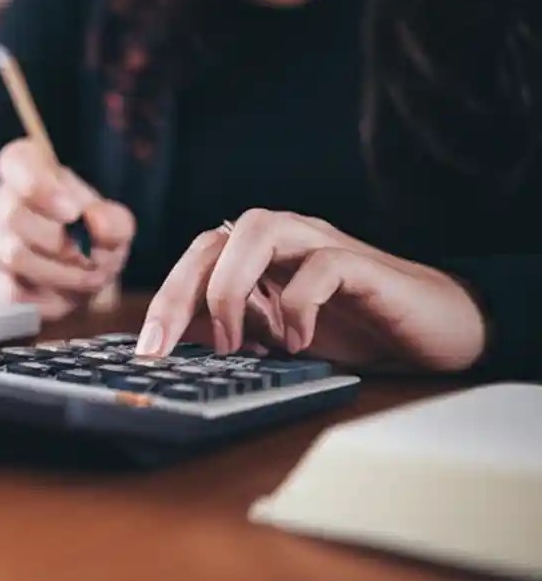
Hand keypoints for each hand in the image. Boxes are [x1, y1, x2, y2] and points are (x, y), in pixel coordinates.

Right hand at [0, 139, 135, 319]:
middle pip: (14, 216)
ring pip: (12, 255)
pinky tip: (63, 296)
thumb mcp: (115, 225)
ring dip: (60, 273)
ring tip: (88, 279)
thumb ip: (113, 221)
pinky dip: (44, 298)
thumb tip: (97, 224)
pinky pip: (6, 291)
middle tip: (94, 259)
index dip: (42, 188)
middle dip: (63, 243)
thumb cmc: (91, 237)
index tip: (73, 213)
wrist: (79, 276)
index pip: (16, 163)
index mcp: (27, 170)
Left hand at [136, 209, 486, 371]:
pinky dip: (299, 305)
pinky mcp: (362, 264)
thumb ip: (232, 332)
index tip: (145, 350)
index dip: (164, 300)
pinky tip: (299, 343)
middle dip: (178, 293)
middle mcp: (283, 237)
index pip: (195, 260)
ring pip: (257, 229)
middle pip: (212, 241)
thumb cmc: (352, 328)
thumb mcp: (276, 337)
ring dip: (232, 288)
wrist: (433, 329)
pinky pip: (320, 266)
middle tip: (163, 348)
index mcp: (256, 254)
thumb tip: (173, 347)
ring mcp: (321, 244)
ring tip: (234, 342)